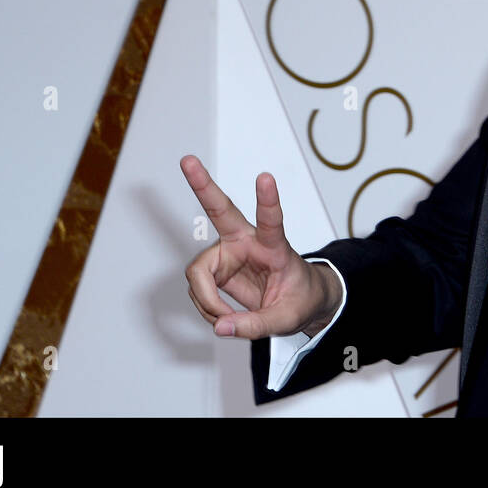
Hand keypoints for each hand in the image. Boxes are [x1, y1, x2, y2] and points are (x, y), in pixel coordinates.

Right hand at [181, 154, 340, 339]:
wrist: (300, 300)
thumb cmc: (300, 298)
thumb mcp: (288, 318)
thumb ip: (256, 325)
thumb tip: (221, 327)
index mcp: (275, 246)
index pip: (272, 221)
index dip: (268, 200)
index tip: (266, 177)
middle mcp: (247, 242)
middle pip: (220, 210)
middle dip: (202, 185)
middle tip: (187, 161)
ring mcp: (228, 253)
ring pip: (198, 272)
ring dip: (207, 301)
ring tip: (227, 319)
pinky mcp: (216, 268)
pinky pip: (198, 289)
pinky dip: (207, 308)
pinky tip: (223, 316)